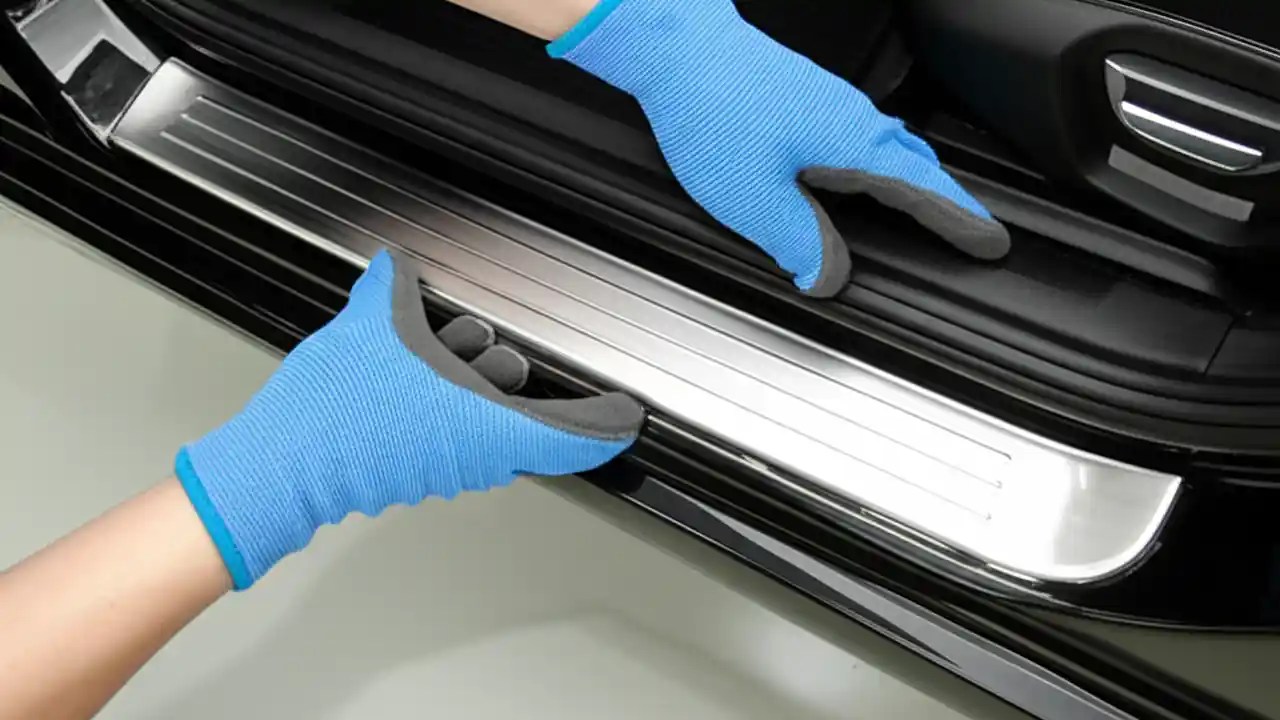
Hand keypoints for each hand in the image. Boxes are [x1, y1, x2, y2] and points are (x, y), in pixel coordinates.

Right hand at [176, 250, 644, 588]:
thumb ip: (389, 290)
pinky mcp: (415, 474)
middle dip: (503, 375)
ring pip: (482, 422)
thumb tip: (392, 265)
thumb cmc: (334, 410)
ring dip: (468, 388)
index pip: (570, 434)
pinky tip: (407, 377)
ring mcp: (444, 469)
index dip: (606, 425)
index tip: (627, 418)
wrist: (283, 463)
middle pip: (518, 411)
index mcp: (484, 420)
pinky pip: (450, 436)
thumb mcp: (367, 327)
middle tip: (482, 347)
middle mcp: (473, 454)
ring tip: (432, 353)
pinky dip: (442, 406)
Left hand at [550, 0, 1010, 296]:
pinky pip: (863, 132)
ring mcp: (830, 101)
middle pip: (917, 164)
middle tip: (972, 230)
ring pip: (890, 145)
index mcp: (854, 144)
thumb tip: (828, 278)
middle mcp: (852, 117)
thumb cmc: (713, 107)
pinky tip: (858, 169)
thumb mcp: (754, 198)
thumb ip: (798, 242)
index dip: (961, 221)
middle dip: (947, 201)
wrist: (678, 45)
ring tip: (925, 206)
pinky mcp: (805, 95)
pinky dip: (879, 159)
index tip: (991, 242)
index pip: (925, 190)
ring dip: (913, 178)